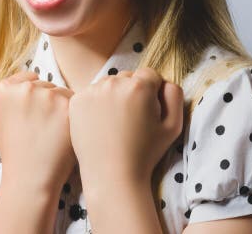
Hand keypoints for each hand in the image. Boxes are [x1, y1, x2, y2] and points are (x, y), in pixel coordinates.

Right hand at [0, 70, 77, 192]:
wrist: (30, 178)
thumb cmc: (15, 153)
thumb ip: (7, 99)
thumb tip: (25, 82)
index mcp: (4, 91)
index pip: (26, 79)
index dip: (34, 93)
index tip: (36, 109)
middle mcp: (24, 89)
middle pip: (46, 85)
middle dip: (48, 101)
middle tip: (46, 126)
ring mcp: (46, 96)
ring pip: (62, 92)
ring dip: (62, 107)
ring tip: (55, 131)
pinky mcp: (66, 106)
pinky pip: (75, 102)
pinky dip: (73, 115)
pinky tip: (65, 132)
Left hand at [68, 67, 183, 186]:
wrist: (112, 175)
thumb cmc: (145, 153)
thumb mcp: (174, 126)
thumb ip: (175, 95)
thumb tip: (164, 81)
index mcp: (140, 86)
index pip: (150, 75)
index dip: (152, 93)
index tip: (147, 112)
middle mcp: (114, 82)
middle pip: (127, 77)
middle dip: (131, 93)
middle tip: (131, 120)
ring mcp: (92, 91)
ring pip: (108, 85)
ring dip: (113, 97)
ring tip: (115, 124)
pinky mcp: (76, 101)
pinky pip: (91, 94)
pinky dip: (95, 105)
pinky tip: (101, 125)